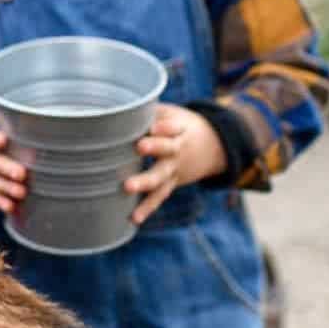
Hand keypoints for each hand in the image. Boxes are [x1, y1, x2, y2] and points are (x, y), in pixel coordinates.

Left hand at [124, 104, 224, 222]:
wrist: (212, 147)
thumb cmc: (179, 125)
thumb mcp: (171, 113)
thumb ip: (148, 111)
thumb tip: (116, 108)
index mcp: (179, 129)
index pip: (174, 126)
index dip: (164, 127)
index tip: (152, 127)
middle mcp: (177, 150)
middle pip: (167, 148)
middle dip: (154, 147)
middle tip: (139, 146)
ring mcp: (174, 169)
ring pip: (161, 177)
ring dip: (145, 183)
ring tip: (128, 187)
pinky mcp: (170, 184)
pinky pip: (159, 197)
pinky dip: (147, 208)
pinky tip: (134, 219)